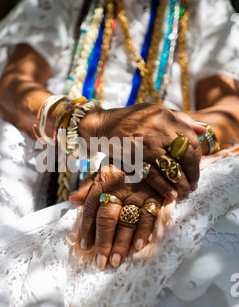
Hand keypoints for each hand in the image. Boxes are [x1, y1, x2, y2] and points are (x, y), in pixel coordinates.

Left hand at [70, 164, 163, 269]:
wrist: (153, 151)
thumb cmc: (126, 164)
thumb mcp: (105, 169)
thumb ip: (89, 185)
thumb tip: (72, 199)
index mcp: (104, 182)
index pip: (91, 208)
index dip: (86, 228)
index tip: (84, 246)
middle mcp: (119, 188)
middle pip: (107, 218)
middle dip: (103, 242)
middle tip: (100, 262)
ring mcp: (138, 193)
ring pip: (127, 221)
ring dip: (121, 243)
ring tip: (116, 261)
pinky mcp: (155, 195)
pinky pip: (149, 216)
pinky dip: (144, 232)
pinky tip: (138, 247)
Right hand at [79, 103, 205, 199]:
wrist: (103, 124)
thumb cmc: (132, 118)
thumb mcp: (155, 111)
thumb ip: (180, 119)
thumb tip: (203, 131)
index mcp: (166, 117)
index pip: (191, 139)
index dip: (197, 156)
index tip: (196, 167)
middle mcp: (158, 130)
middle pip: (184, 155)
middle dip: (192, 172)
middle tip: (194, 184)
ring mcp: (145, 145)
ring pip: (171, 167)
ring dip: (180, 183)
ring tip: (185, 192)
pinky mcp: (134, 158)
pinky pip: (153, 176)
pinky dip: (164, 187)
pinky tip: (171, 195)